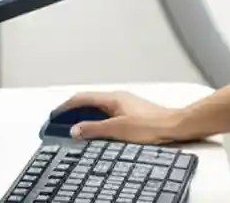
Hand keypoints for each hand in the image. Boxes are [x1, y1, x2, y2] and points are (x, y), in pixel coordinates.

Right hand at [54, 91, 190, 143]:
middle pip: (89, 102)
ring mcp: (125, 105)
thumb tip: (75, 129)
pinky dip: (96, 121)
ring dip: (85, 117)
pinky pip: (107, 115)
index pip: (83, 98)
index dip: (66, 106)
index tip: (55, 114)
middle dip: (73, 111)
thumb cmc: (150, 125)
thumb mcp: (117, 129)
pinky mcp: (131, 113)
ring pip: (98, 109)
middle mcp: (118, 98)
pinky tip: (96, 131)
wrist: (174, 126)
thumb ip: (94, 129)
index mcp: (113, 98)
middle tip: (61, 122)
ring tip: (74, 128)